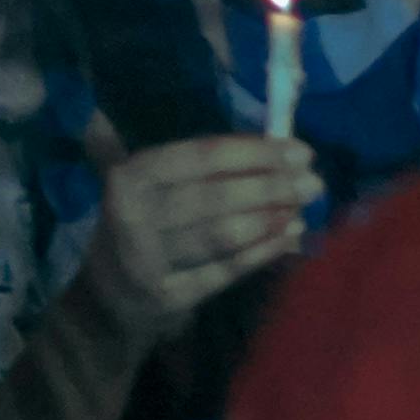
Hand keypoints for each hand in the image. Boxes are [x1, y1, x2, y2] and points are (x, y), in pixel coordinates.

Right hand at [80, 136, 319, 343]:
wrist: (104, 299)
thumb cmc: (139, 222)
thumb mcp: (138, 182)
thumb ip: (175, 152)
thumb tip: (172, 120)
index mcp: (133, 176)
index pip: (204, 157)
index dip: (256, 153)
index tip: (300, 150)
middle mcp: (135, 218)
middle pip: (216, 198)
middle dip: (272, 188)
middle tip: (314, 182)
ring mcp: (150, 263)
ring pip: (221, 237)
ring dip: (270, 221)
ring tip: (304, 208)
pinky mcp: (168, 298)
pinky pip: (223, 273)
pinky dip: (260, 255)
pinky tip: (288, 239)